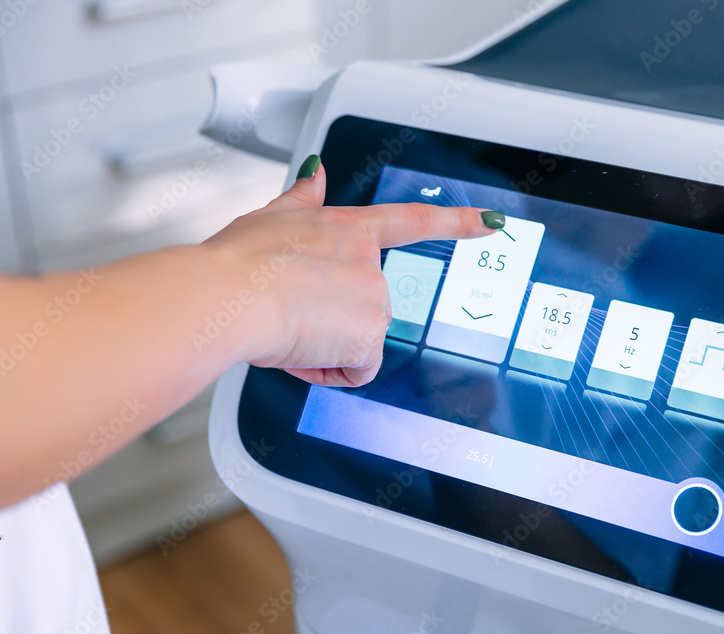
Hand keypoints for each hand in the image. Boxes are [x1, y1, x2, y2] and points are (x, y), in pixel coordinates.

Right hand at [204, 157, 501, 386]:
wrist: (228, 295)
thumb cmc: (237, 262)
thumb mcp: (269, 217)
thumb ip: (301, 199)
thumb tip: (316, 171)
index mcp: (348, 228)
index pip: (413, 222)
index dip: (457, 223)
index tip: (494, 223)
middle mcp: (369, 260)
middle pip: (365, 306)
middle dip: (330, 321)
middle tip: (288, 311)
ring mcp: (375, 296)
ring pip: (355, 342)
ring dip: (322, 346)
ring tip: (286, 327)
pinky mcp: (370, 333)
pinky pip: (353, 370)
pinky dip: (325, 371)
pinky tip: (300, 348)